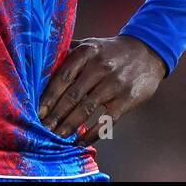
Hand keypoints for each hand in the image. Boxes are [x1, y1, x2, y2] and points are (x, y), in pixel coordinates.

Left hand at [38, 35, 165, 144]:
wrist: (148, 51)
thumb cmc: (111, 51)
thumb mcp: (90, 44)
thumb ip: (68, 52)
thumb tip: (41, 65)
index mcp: (87, 52)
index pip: (63, 76)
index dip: (49, 96)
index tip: (37, 110)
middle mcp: (100, 67)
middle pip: (72, 95)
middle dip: (55, 115)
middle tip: (43, 128)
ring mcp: (114, 83)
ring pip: (87, 109)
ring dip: (70, 125)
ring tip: (57, 137)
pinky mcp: (127, 98)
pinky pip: (107, 120)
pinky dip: (93, 133)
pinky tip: (81, 141)